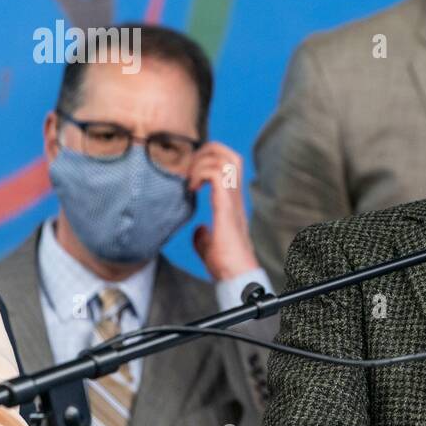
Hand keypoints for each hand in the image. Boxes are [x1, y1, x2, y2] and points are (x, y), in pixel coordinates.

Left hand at [188, 141, 260, 280]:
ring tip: (190, 178)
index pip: (229, 165)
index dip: (210, 159)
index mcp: (231, 202)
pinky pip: (217, 174)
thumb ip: (204, 235)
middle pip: (231, 155)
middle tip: (191, 168)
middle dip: (209, 151)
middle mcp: (235, 197)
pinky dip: (201, 173)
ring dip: (202, 162)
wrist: (234, 274)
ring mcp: (232, 200)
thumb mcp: (209, 246)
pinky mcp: (226, 205)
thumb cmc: (225, 264)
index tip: (191, 175)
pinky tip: (192, 188)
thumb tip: (199, 229)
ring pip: (226, 159)